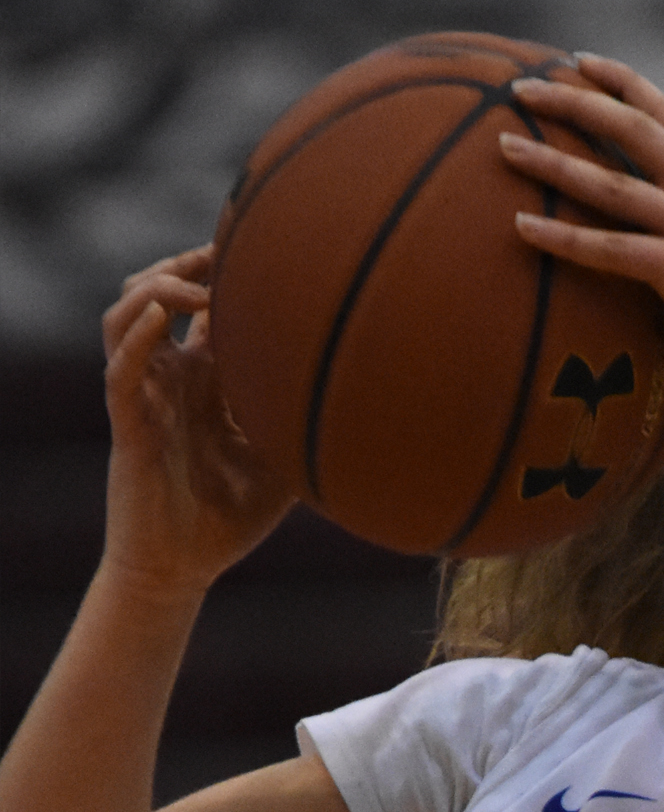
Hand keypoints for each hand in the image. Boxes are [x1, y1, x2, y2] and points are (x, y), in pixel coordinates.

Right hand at [98, 245, 293, 600]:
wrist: (185, 567)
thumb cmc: (234, 512)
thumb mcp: (291, 454)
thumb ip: (318, 423)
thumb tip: (394, 403)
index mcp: (206, 376)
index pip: (204, 302)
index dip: (222, 267)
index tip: (267, 244)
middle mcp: (172, 375)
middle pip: (157, 290)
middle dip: (187, 261)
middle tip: (227, 248)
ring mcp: (146, 396)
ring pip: (125, 315)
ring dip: (157, 287)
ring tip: (198, 283)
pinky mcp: (129, 426)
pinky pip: (121, 371)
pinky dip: (137, 337)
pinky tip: (161, 316)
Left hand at [499, 54, 663, 403]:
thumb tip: (639, 223)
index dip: (624, 82)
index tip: (580, 61)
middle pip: (636, 128)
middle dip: (577, 101)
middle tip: (524, 88)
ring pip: (614, 183)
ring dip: (554, 161)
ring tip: (506, 146)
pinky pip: (612, 248)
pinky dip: (564, 237)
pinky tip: (522, 227)